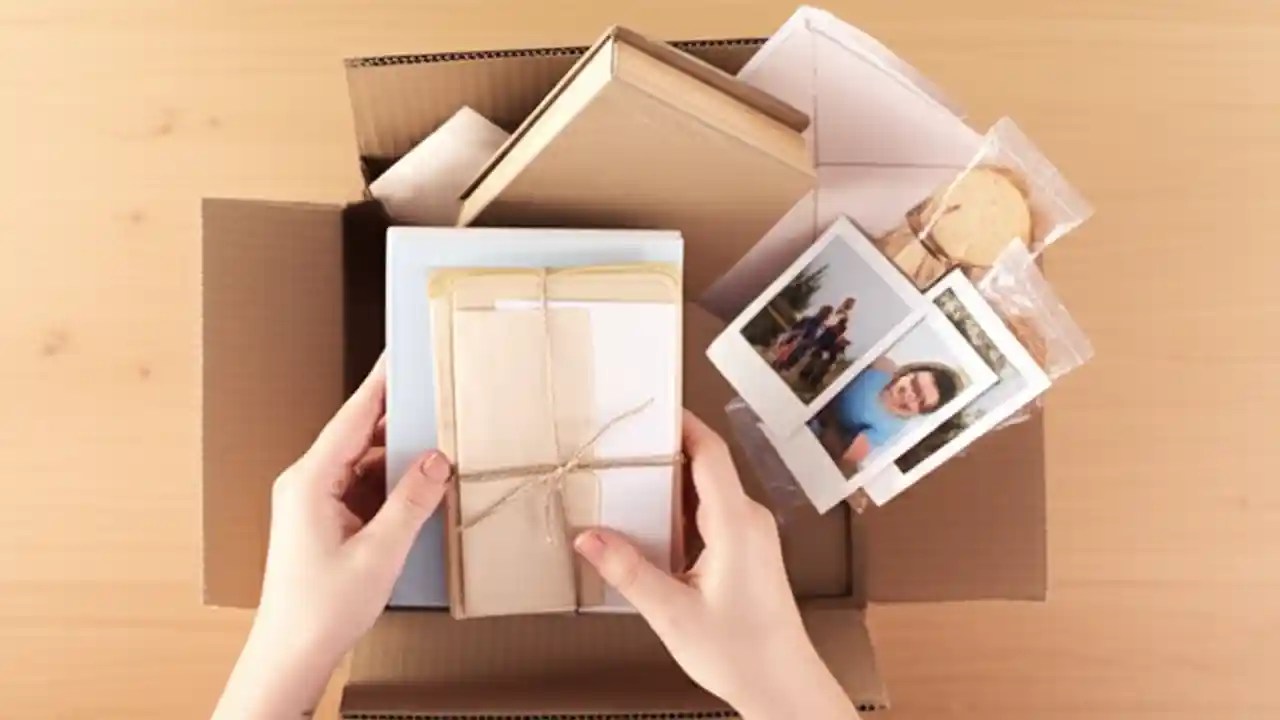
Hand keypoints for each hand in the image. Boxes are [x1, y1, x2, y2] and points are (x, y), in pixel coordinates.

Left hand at [213, 357, 451, 719]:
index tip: (401, 353)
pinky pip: (362, 487)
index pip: (352, 416)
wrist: (290, 655)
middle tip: (437, 400)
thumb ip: (412, 501)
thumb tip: (438, 460)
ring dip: (399, 460)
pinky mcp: (323, 520)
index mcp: (310, 481)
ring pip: (364, 463)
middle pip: (359, 435)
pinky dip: (391, 486)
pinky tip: (419, 492)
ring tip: (439, 452)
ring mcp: (312, 502)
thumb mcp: (379, 552)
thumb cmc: (321, 609)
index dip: (381, 383)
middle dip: (400, 420)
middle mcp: (306, 483)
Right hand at [573, 411, 857, 719]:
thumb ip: (629, 571)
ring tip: (625, 484)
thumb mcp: (672, 613)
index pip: (710, 453)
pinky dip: (681, 512)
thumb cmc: (737, 652)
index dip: (682, 424)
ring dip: (670, 486)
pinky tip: (651, 528)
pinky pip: (713, 515)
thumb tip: (586, 537)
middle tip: (618, 449)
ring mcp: (752, 535)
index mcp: (735, 523)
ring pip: (707, 493)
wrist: (783, 687)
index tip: (648, 408)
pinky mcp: (749, 552)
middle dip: (663, 453)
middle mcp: (749, 520)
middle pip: (705, 467)